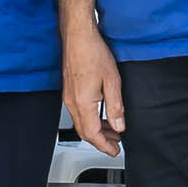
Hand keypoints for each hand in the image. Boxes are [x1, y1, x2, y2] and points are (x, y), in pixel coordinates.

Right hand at [63, 28, 126, 157]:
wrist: (77, 35)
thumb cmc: (92, 52)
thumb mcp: (112, 81)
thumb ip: (116, 107)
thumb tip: (119, 125)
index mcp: (83, 103)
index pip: (92, 134)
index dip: (104, 146)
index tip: (114, 151)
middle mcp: (72, 102)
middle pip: (85, 131)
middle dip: (101, 141)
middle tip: (115, 144)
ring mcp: (68, 96)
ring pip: (81, 122)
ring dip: (96, 129)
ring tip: (112, 130)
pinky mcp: (69, 90)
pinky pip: (78, 112)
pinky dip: (90, 119)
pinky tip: (101, 114)